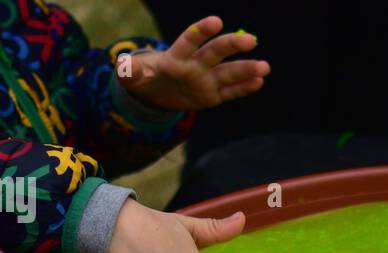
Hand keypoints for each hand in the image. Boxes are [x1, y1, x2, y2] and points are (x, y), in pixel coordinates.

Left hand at [119, 15, 269, 110]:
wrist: (157, 93)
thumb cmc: (145, 78)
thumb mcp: (133, 76)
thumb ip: (130, 70)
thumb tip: (122, 65)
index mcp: (176, 57)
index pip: (189, 41)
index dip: (201, 31)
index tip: (216, 21)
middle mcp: (196, 65)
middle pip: (214, 53)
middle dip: (231, 46)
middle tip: (249, 40)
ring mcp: (207, 80)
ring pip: (228, 73)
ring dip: (246, 69)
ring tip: (265, 67)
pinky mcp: (213, 95)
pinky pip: (231, 92)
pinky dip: (244, 88)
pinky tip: (259, 82)